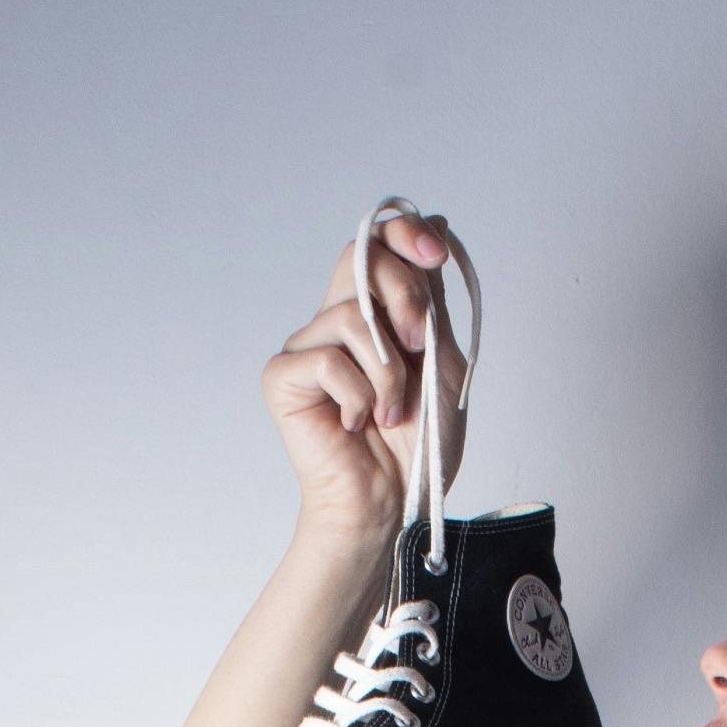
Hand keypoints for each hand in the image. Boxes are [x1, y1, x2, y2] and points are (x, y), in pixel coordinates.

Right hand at [263, 206, 469, 546]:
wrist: (395, 502)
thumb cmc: (418, 444)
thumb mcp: (443, 362)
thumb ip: (433, 300)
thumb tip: (438, 225)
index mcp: (374, 313)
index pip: (378, 243)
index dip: (405, 232)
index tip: (436, 253)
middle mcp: (336, 321)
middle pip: (361, 260)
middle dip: (404, 297)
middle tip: (419, 348)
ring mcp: (307, 346)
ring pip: (352, 316)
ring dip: (388, 372)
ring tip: (391, 412)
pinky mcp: (284, 376)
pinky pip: (328, 359)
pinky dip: (359, 397)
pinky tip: (358, 424)